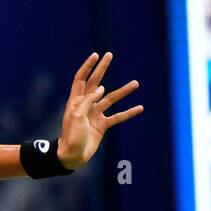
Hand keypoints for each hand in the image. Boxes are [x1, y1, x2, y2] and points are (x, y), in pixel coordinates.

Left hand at [57, 52, 143, 170]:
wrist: (73, 156)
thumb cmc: (71, 136)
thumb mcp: (76, 116)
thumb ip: (87, 101)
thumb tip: (101, 88)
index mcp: (76, 101)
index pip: (81, 79)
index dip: (88, 67)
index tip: (96, 55)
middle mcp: (86, 104)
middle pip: (95, 82)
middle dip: (102, 69)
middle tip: (109, 55)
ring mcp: (95, 114)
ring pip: (111, 99)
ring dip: (123, 91)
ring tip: (135, 83)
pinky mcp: (102, 125)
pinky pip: (117, 116)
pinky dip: (128, 113)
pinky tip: (139, 108)